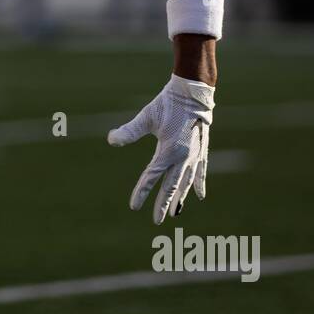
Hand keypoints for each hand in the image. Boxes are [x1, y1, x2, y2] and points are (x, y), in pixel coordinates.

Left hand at [107, 74, 214, 223]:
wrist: (193, 92)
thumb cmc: (167, 103)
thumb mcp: (146, 117)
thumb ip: (130, 131)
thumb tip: (111, 140)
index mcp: (168, 150)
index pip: (151, 177)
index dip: (142, 192)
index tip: (133, 206)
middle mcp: (183, 156)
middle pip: (171, 186)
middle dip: (163, 204)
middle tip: (157, 220)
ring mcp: (194, 155)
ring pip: (186, 182)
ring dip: (180, 198)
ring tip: (176, 213)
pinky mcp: (202, 150)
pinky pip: (200, 172)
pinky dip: (198, 184)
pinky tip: (199, 197)